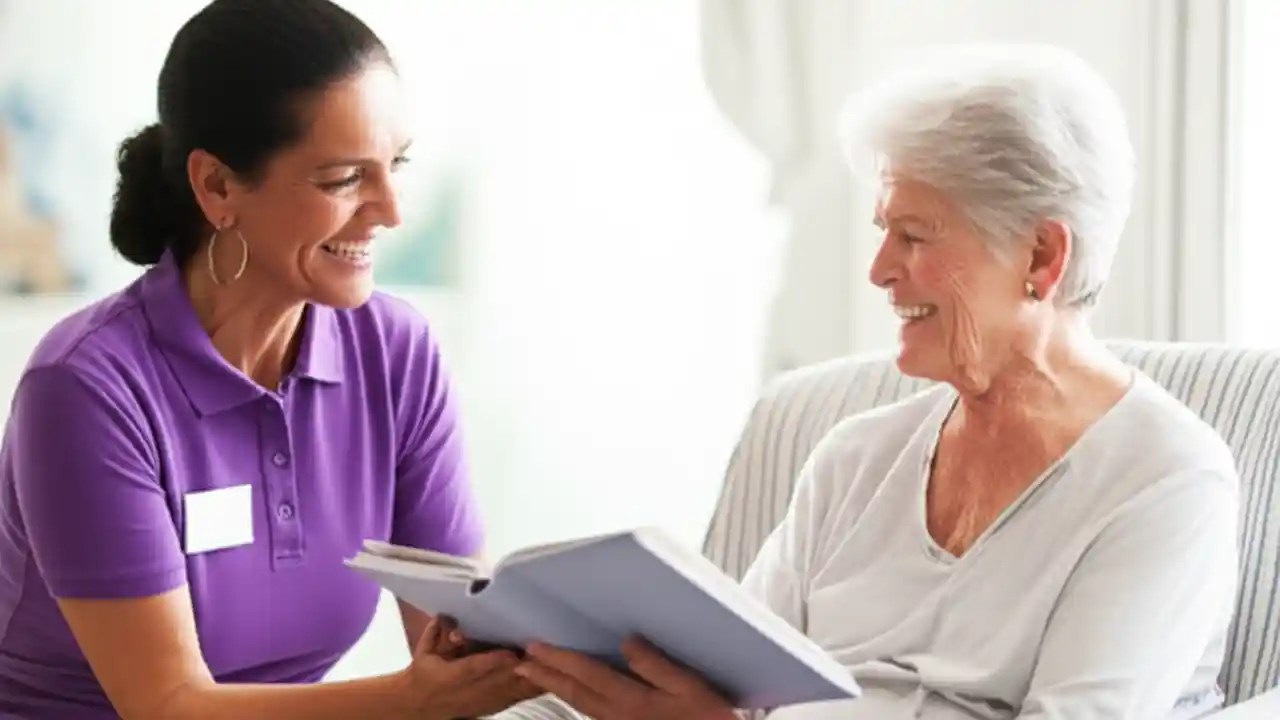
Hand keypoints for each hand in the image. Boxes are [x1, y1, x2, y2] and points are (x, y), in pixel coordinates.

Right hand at [400, 617, 542, 718]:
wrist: (422, 705)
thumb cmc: (424, 674)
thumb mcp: (423, 653)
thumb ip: (434, 634)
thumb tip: (442, 616)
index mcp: (450, 676)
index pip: (473, 669)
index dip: (492, 661)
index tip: (509, 653)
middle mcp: (469, 691)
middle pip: (499, 681)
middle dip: (520, 668)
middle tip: (540, 653)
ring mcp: (483, 701)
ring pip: (510, 691)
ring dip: (530, 679)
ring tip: (550, 664)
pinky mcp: (493, 706)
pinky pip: (515, 698)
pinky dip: (531, 690)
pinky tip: (549, 680)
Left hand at [515, 636, 736, 719]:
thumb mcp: (691, 688)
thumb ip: (656, 664)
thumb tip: (627, 641)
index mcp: (632, 700)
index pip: (587, 674)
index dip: (558, 659)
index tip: (534, 647)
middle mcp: (619, 717)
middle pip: (575, 693)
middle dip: (546, 676)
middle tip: (520, 662)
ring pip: (580, 706)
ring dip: (557, 688)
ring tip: (537, 675)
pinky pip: (593, 714)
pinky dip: (577, 700)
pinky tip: (576, 694)